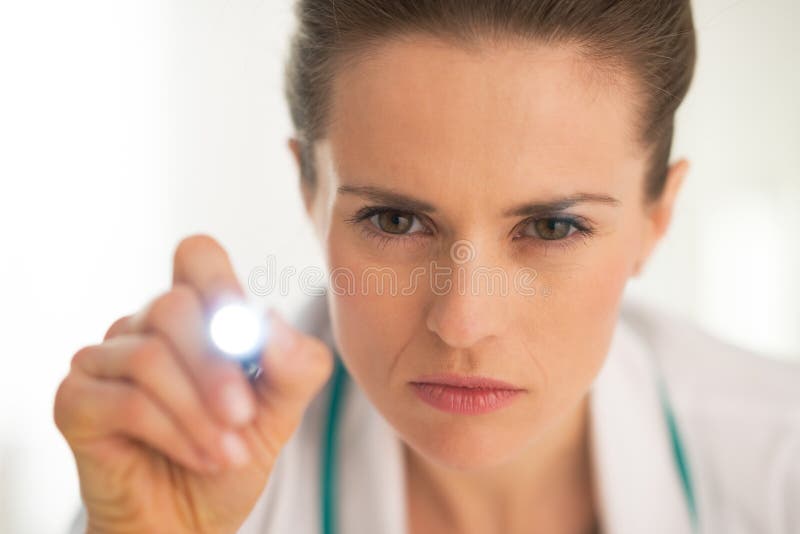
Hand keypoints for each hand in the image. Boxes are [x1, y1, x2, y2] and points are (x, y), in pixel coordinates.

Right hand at [53, 234, 333, 533]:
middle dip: (218, 368)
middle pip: (174, 305)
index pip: (198, 256)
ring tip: (228, 452)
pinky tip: (201, 457)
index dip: (223, 283)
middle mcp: (145, 325)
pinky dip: (175, 434)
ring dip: (199, 413)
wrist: (191, 522)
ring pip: (149, 355)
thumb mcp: (280, 412)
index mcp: (196, 315)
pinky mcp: (76, 400)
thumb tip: (271, 323)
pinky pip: (126, 401)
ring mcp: (104, 360)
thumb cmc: (230, 456)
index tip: (252, 339)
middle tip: (245, 417)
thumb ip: (293, 367)